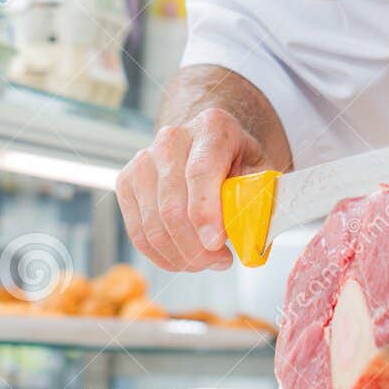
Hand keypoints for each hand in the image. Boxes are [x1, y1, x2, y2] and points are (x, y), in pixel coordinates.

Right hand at [116, 108, 270, 272]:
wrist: (209, 143)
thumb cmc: (237, 159)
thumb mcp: (260, 170)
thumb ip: (259, 198)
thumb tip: (251, 236)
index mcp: (211, 127)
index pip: (201, 172)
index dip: (205, 213)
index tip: (216, 243)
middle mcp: (172, 139)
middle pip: (173, 206)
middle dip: (196, 246)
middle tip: (220, 261)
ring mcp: (144, 159)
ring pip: (153, 225)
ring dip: (181, 255)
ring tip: (206, 261)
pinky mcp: (127, 181)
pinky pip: (138, 232)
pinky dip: (161, 255)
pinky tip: (183, 259)